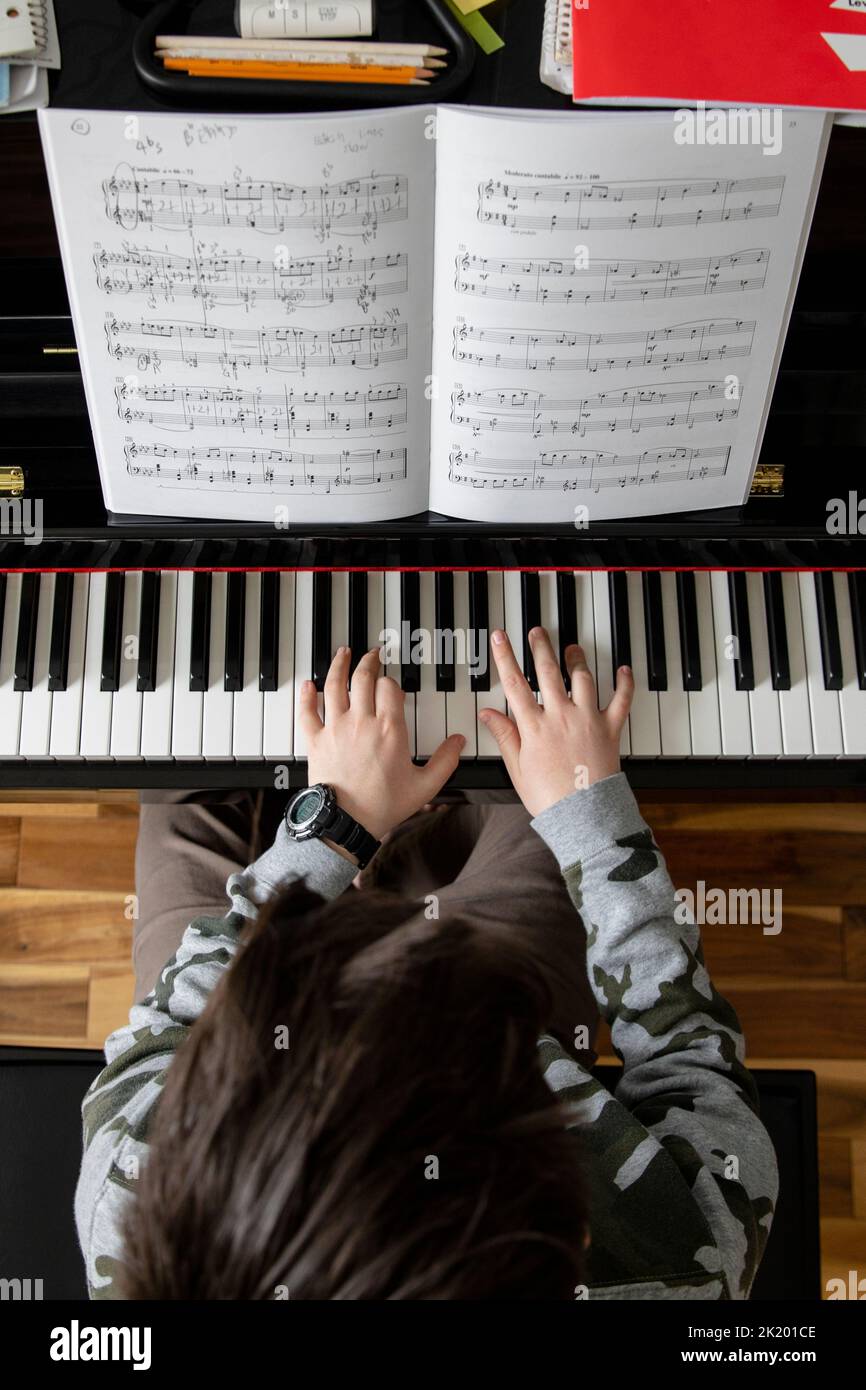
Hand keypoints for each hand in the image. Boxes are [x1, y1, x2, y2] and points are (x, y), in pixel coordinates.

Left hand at [301, 646, 464, 843]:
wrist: (346, 822)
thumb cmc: (383, 805)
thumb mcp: (424, 786)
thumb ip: (445, 761)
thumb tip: (459, 742)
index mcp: (390, 729)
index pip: (390, 687)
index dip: (392, 682)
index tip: (393, 688)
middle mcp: (361, 722)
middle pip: (362, 678)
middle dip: (368, 662)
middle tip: (372, 655)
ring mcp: (335, 728)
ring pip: (334, 685)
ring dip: (339, 665)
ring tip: (343, 653)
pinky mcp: (315, 740)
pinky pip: (307, 711)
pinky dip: (306, 694)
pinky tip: (308, 684)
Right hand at [478, 627, 633, 816]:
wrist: (583, 815)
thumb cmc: (549, 797)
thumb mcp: (517, 768)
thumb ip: (504, 736)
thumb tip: (488, 713)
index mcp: (534, 726)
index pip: (515, 683)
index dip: (505, 657)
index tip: (500, 638)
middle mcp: (561, 716)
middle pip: (549, 671)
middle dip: (541, 647)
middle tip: (537, 631)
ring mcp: (587, 719)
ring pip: (583, 678)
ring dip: (577, 659)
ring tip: (572, 648)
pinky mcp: (610, 729)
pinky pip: (621, 700)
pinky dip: (624, 683)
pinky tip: (624, 670)